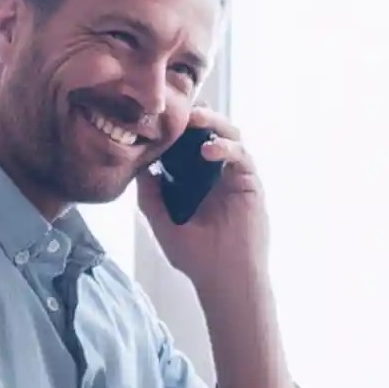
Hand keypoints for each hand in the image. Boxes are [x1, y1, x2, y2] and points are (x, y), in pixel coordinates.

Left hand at [136, 105, 266, 288]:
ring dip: (213, 123)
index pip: (187, 143)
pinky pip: (242, 156)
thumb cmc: (195, 256)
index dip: (176, 128)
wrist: (223, 278)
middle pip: (209, 132)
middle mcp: (216, 174)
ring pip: (229, 135)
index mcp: (195, 179)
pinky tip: (208, 149)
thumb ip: (149, 194)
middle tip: (178, 109)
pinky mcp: (251, 183)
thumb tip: (138, 165)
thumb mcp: (160, 222)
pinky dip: (226, 147)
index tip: (157, 117)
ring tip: (195, 119)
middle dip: (196, 117)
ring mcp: (235, 176)